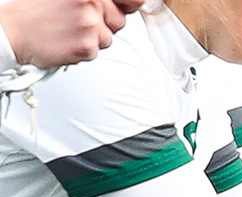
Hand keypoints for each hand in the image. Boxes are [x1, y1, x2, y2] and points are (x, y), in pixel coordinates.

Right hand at [0, 0, 138, 67]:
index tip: (134, 5)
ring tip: (68, 30)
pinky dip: (83, 49)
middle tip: (78, 21)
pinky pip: (96, 51)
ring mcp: (90, 26)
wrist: (11, 31)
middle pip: (119, 21)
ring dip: (92, 37)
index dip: (131, 3)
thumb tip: (135, 1)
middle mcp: (91, 4)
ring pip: (108, 38)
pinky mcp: (87, 47)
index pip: (130, 0)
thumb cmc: (34, 11)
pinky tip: (65, 41)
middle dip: (104, 24)